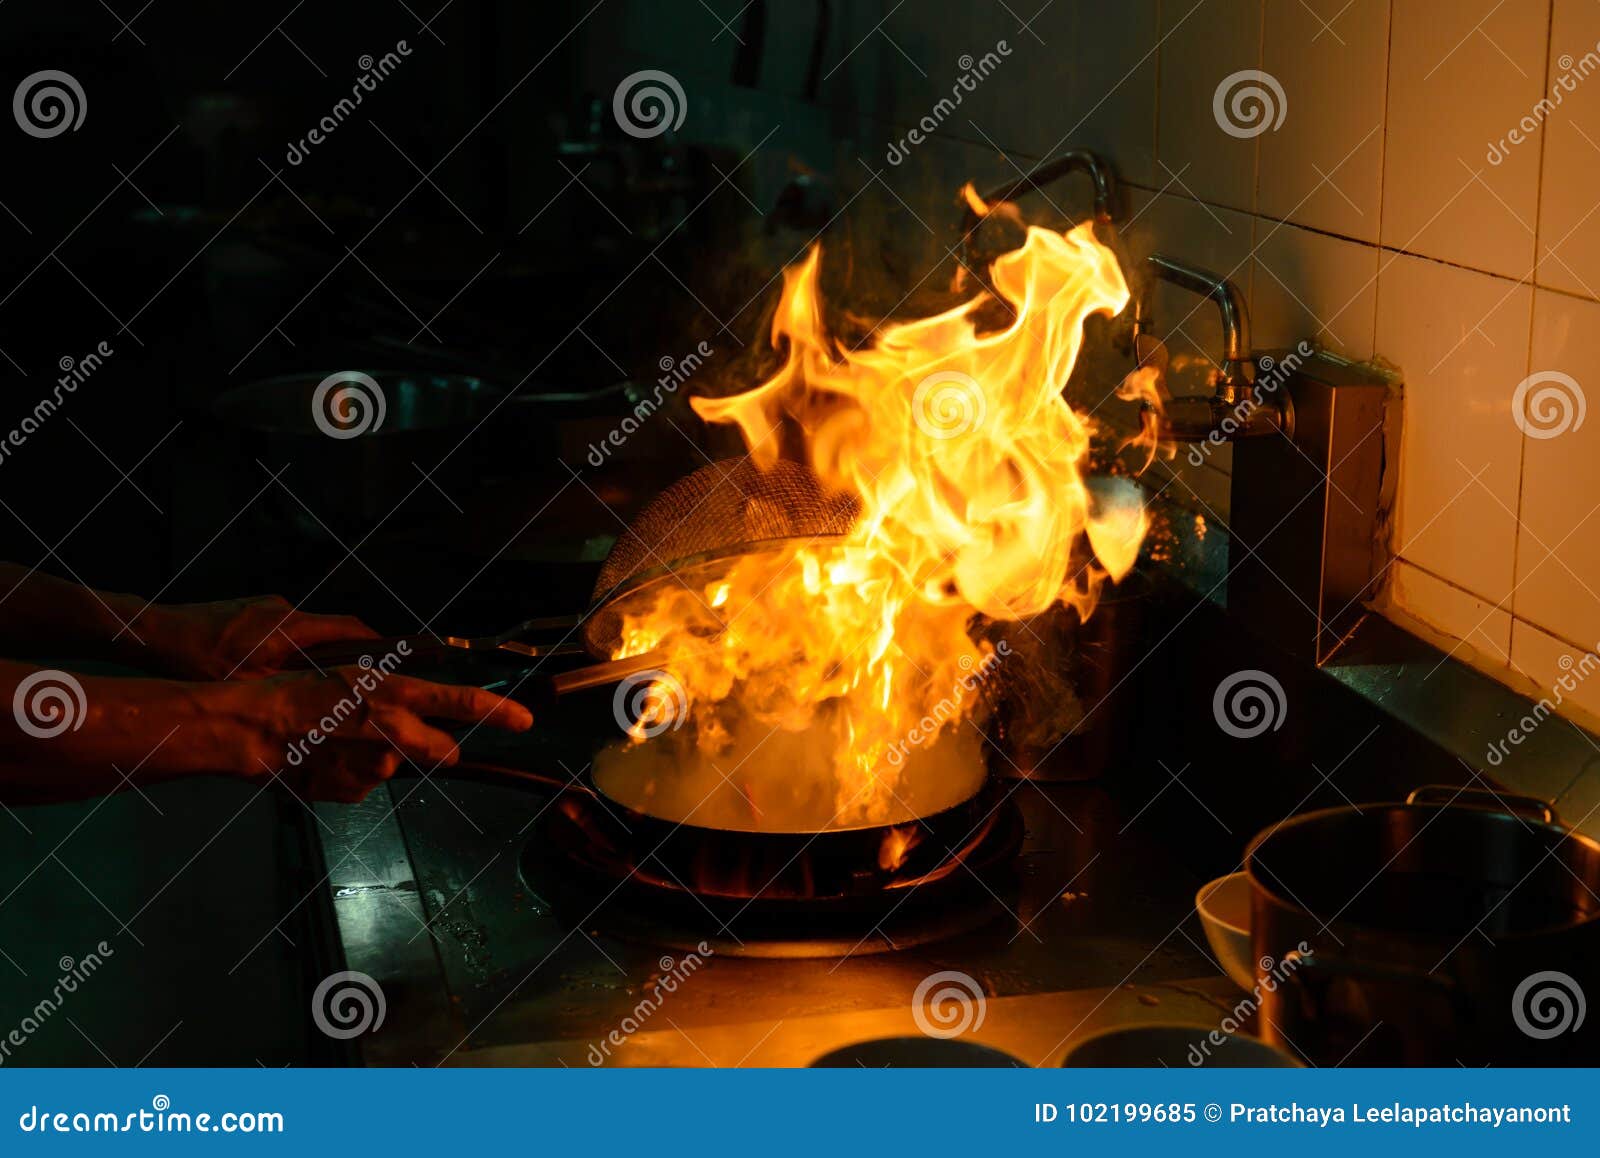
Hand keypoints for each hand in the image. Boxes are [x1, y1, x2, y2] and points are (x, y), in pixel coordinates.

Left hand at [144, 595, 377, 680]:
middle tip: (351, 682)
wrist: (155, 634)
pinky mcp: (248, 609)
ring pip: (303, 631)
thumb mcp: (248, 687)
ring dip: (309, 654)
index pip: (350, 628)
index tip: (393, 659)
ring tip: (302, 684)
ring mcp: (264, 606)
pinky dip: (286, 648)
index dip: (376, 644)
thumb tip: (321, 704)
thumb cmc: (197, 661)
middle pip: (329, 629)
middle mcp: (283, 609)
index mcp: (290, 628)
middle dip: (343, 655)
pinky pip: (280, 628)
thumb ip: (290, 690)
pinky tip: (269, 670)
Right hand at [241, 669, 532, 802]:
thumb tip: (426, 714)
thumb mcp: (355, 677)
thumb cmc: (301, 690)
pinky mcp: (352, 789)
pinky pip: (365, 784)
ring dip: (378, 758)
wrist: (254, 725)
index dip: (495, 710)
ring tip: (338, 740)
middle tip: (406, 737)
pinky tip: (325, 757)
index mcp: (393, 691)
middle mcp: (390, 729)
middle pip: (438, 749)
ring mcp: (372, 765)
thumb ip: (395, 698)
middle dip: (434, 747)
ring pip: (395, 767)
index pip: (457, 701)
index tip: (525, 719)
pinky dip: (351, 773)